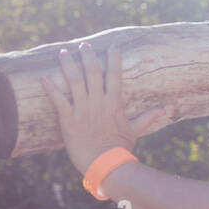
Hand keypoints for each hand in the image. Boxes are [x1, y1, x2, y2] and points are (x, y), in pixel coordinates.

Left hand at [41, 43, 169, 175]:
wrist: (105, 163)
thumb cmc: (121, 148)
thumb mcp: (135, 130)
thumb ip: (148, 117)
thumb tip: (165, 110)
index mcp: (114, 103)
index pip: (114, 74)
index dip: (114, 58)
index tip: (113, 45)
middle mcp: (98, 102)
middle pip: (93, 72)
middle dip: (88, 56)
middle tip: (84, 45)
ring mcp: (82, 109)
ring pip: (74, 80)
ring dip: (68, 65)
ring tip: (62, 52)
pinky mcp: (68, 119)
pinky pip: (57, 100)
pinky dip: (50, 88)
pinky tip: (43, 77)